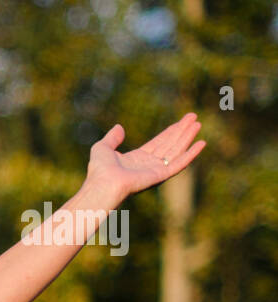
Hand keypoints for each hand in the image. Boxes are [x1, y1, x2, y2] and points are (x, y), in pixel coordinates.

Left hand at [85, 113, 205, 202]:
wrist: (103, 184)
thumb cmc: (99, 170)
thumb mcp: (102, 148)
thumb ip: (112, 138)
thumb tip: (119, 127)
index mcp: (136, 159)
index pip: (158, 143)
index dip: (170, 132)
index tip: (182, 121)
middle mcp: (148, 165)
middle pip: (169, 145)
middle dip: (182, 131)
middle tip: (194, 117)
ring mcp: (155, 170)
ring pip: (176, 151)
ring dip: (187, 137)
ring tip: (198, 124)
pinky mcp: (160, 175)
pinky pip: (179, 163)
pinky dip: (191, 154)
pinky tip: (201, 143)